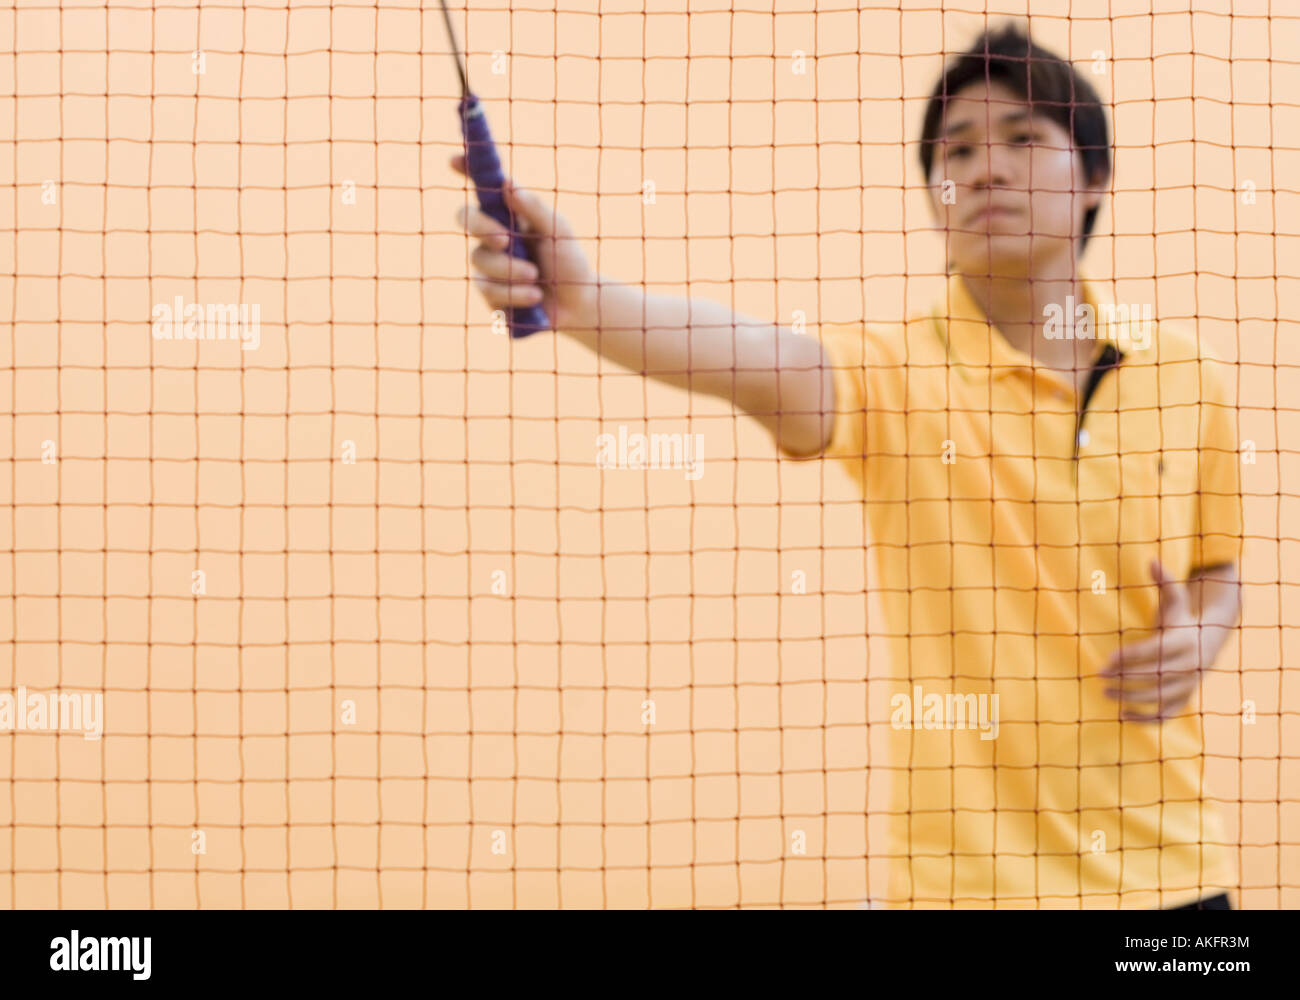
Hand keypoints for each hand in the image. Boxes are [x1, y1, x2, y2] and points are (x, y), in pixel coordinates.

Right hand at [450, 155, 597, 330]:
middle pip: (465, 218)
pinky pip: (489, 290)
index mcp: (510, 212)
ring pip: (480, 259)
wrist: (579, 304)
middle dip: (481, 227)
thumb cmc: (569, 261)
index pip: (483, 187)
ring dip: (509, 269)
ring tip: (535, 277)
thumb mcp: (558, 231)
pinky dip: (513, 293)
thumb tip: (507, 184)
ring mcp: (488, 264)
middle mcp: (493, 234)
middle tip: (504, 240)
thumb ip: (534, 208)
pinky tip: (534, 296)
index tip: (454, 160)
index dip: (465, 170)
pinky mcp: (489, 293)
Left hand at [1099, 558, 1226, 721]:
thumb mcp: (1175, 599)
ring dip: (1133, 700)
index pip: (1153, 652)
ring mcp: (1190, 684)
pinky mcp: (1185, 699)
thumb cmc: (1181, 618)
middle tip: (1099, 679)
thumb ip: (1164, 582)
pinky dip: (1148, 719)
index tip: (1104, 663)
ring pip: (1162, 697)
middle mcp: (1190, 665)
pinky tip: (1122, 716)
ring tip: (1105, 695)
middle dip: (1127, 680)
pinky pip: (1168, 714)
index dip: (1128, 658)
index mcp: (1183, 641)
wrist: (1208, 639)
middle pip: (1157, 677)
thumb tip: (1151, 560)